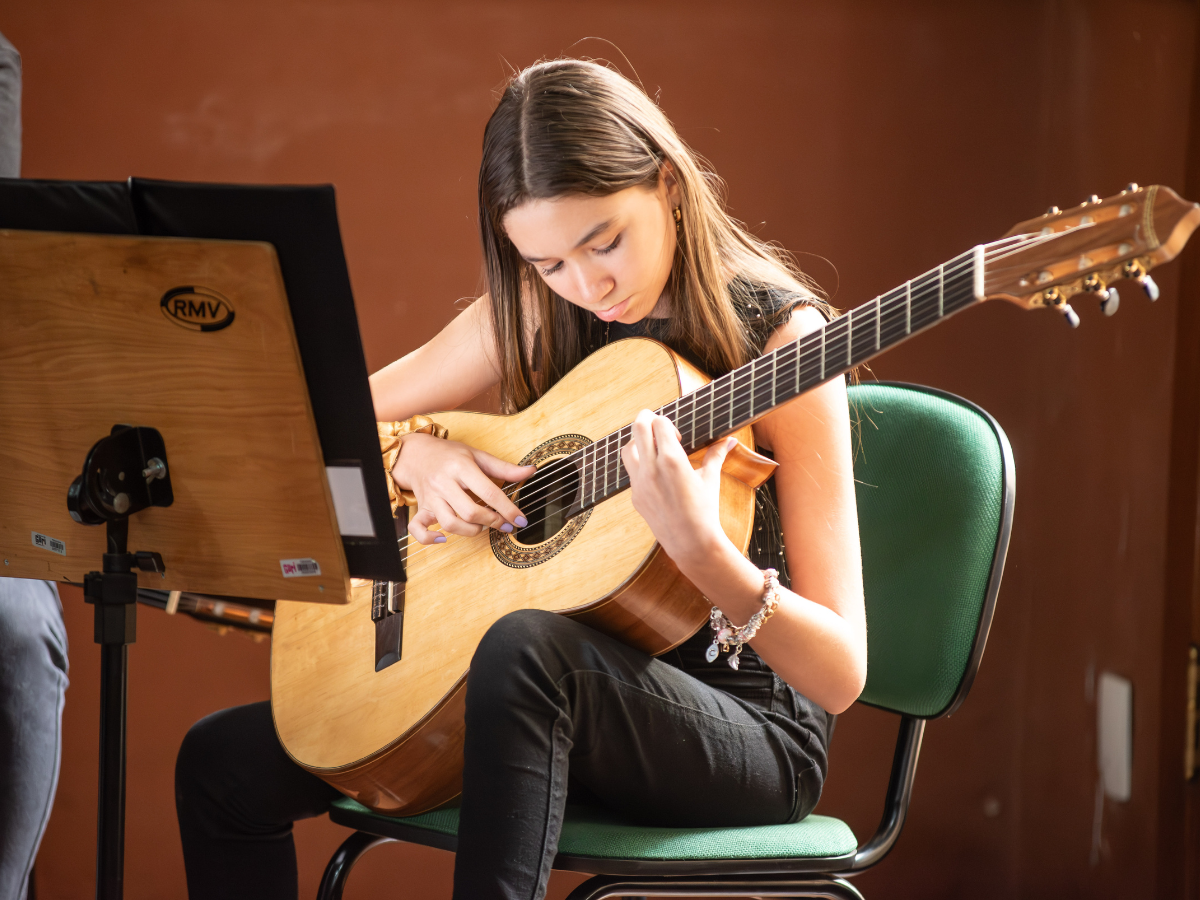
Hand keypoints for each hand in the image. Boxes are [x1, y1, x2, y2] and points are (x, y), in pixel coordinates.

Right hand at [392, 432, 535, 543]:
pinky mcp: (420, 508)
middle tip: (504, 524)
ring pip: (449, 523)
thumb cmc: (451, 455)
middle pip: (470, 511)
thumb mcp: (478, 455)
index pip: (488, 492)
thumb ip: (504, 467)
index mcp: (460, 467)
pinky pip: (417, 529)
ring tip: (482, 526)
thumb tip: (531, 471)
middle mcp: (443, 483)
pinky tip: (444, 539)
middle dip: (492, 521)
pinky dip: (429, 539)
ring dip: (470, 531)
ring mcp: (430, 497)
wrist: (416, 454)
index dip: (508, 509)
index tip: (520, 520)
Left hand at [620, 409, 737, 564]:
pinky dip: (639, 465)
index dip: (667, 422)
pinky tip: (655, 472)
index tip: (677, 435)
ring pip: (628, 448)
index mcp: (672, 460)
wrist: (691, 543)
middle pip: (638, 427)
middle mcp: (651, 469)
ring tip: (654, 450)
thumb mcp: (711, 480)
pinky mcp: (635, 496)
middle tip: (658, 427)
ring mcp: (640, 483)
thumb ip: (717, 455)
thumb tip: (730, 440)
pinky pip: (630, 471)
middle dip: (647, 419)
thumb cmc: (705, 511)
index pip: (659, 423)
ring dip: (639, 442)